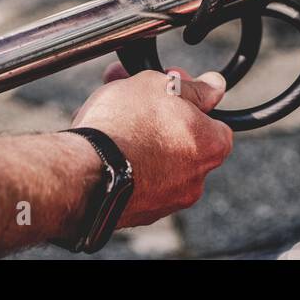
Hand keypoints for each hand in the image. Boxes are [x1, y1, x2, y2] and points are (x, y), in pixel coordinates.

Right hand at [70, 67, 232, 225]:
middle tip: (135, 96)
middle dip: (159, 116)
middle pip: (181, 139)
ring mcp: (166, 201)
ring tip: (109, 114)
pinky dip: (124, 162)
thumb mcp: (162, 87)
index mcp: (210, 146)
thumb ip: (194, 88)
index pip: (215, 121)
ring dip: (138, 137)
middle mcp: (195, 180)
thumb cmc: (126, 126)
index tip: (170, 88)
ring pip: (154, 158)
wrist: (84, 172)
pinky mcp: (137, 213)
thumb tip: (215, 85)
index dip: (191, 101)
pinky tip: (102, 142)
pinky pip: (135, 179)